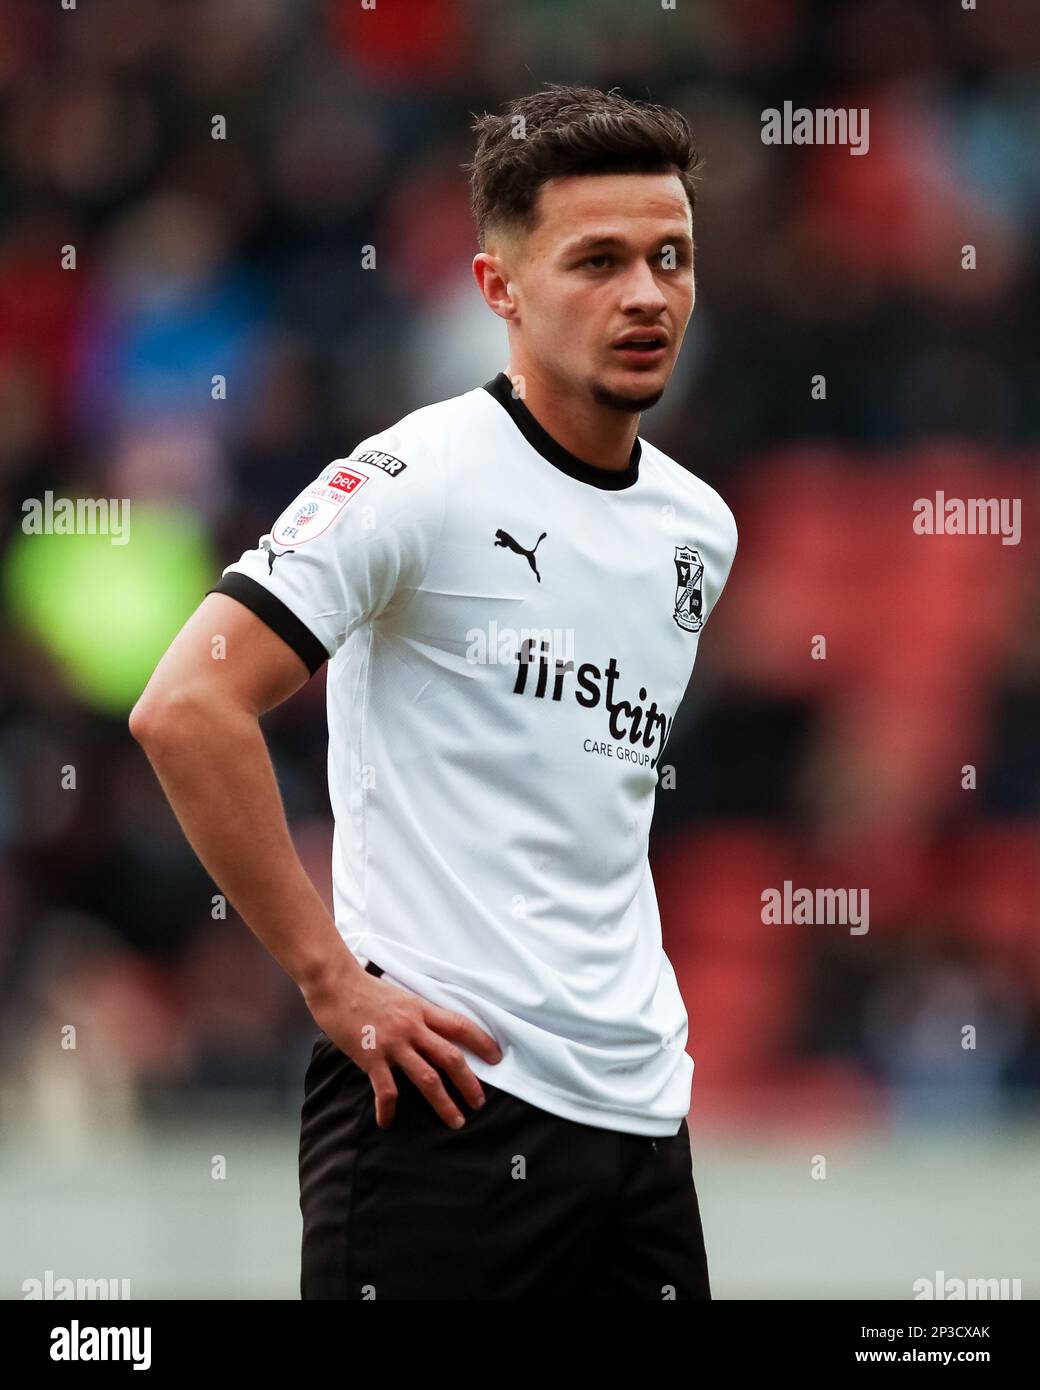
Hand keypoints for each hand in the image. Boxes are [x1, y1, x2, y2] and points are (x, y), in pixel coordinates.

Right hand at [303, 959, 502, 1129]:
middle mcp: (412, 1027)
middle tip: (479, 1102)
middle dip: (469, 1083)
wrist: (335, 983)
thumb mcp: (400, 996)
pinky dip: (388, 1109)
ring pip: (427, 1078)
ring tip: (455, 1120)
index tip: (496, 1057)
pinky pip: (386, 1090)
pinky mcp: (371, 1057)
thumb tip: (430, 1032)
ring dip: (444, 1103)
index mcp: (421, 1010)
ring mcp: (393, 1043)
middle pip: (450, 1057)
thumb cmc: (365, 988)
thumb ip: (416, 1014)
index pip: (461, 1026)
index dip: (482, 1042)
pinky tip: (387, 1122)